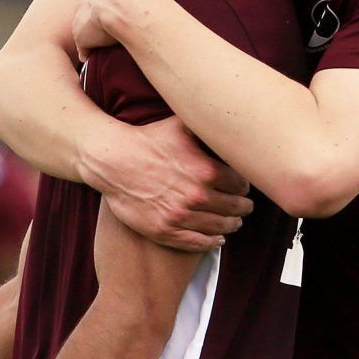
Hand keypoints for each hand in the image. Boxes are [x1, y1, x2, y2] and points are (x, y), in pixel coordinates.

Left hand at [73, 0, 166, 61]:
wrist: (127, 2)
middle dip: (104, 5)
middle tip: (120, 16)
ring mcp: (85, 12)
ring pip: (87, 20)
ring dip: (95, 28)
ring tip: (109, 39)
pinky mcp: (82, 34)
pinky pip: (84, 45)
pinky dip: (90, 50)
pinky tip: (99, 57)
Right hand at [91, 117, 253, 251]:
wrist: (113, 161)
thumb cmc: (148, 140)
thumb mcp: (180, 125)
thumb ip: (205, 124)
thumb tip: (225, 115)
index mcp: (205, 171)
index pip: (240, 184)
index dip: (245, 185)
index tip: (244, 187)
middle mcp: (197, 196)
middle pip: (235, 208)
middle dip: (243, 207)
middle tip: (245, 206)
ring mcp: (180, 216)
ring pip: (220, 227)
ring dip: (231, 224)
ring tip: (235, 222)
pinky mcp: (165, 231)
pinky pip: (198, 243)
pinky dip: (212, 243)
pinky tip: (218, 239)